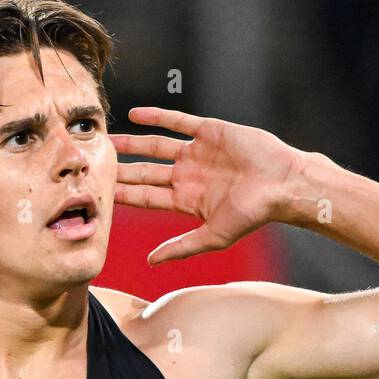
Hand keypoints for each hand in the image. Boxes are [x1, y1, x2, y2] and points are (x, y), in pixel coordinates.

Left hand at [111, 108, 303, 263]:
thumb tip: (150, 263)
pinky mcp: (209, 131)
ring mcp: (197, 152)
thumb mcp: (212, 237)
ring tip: (110, 140)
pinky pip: (177, 121)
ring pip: (156, 146)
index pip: (147, 197)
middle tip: (96, 165)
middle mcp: (188, 175)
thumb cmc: (252, 214)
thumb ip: (180, 247)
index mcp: (186, 200)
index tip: (100, 194)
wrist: (281, 184)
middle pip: (146, 172)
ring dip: (133, 143)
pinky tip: (134, 115)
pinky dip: (156, 117)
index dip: (125, 196)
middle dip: (123, 170)